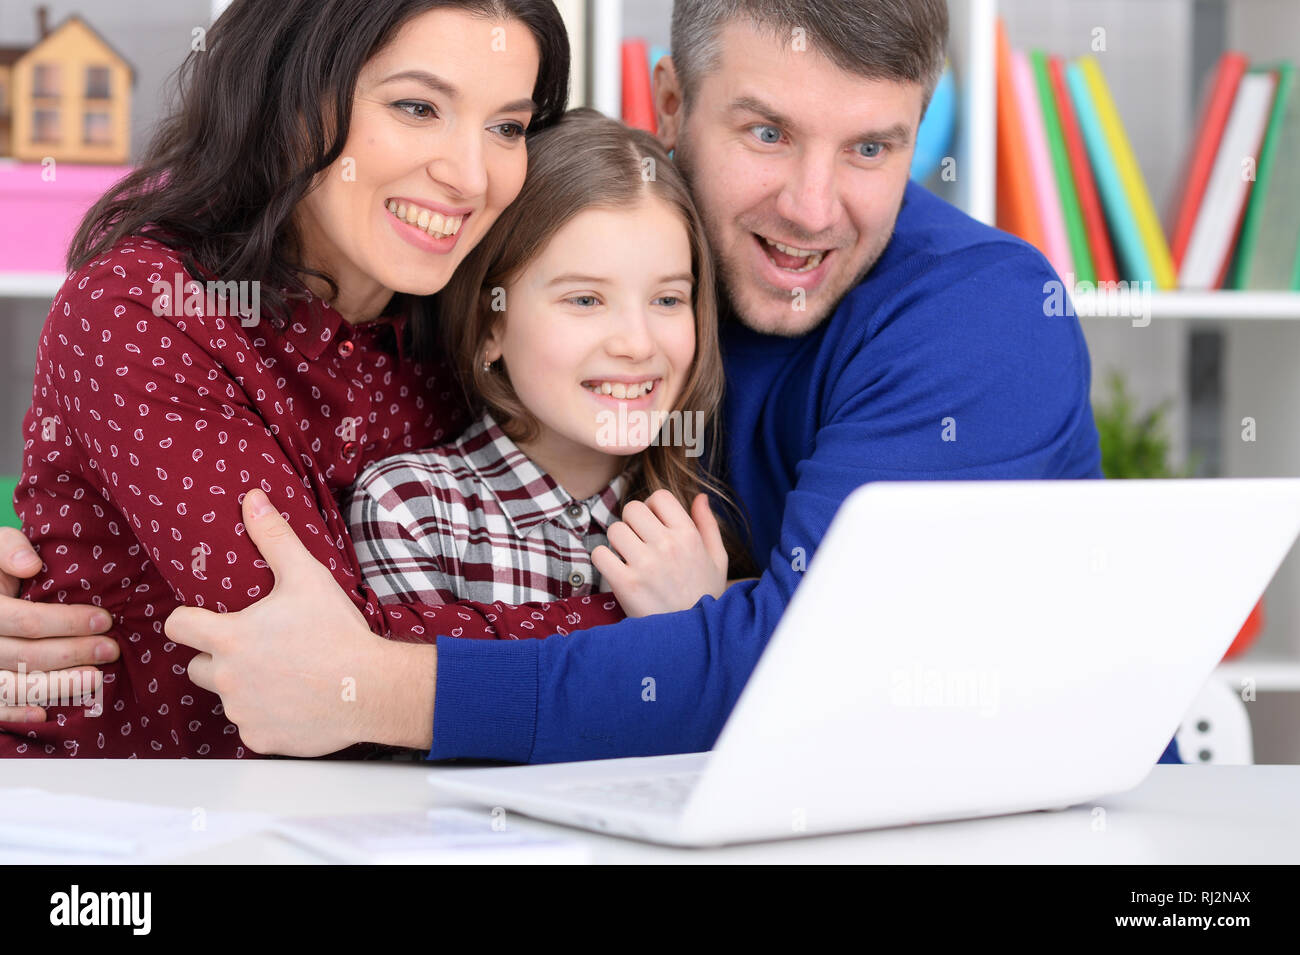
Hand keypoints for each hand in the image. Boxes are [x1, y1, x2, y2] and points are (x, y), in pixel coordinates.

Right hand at [0, 526, 116, 721]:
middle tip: (112, 649)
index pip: (27, 621)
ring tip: (95, 680)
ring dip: (56, 686)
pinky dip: (16, 714)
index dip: (68, 622)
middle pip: (25, 655)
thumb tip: (31, 565)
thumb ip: (10, 549)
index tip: (105, 620)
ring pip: (12, 686)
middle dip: (74, 653)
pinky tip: (45, 716)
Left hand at [164, 489, 435, 756]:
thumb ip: (274, 538)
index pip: (178, 627)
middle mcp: (227, 678)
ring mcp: (242, 712)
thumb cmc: (337, 632)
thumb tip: (252, 500)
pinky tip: (297, 702)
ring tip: (287, 675)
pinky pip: (252, 727)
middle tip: (259, 648)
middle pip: (197, 667)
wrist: (371, 688)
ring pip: (229, 697)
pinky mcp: (261, 739)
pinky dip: (268, 717)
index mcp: (229, 638)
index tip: (205, 620)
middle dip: (219, 657)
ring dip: (246, 688)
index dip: (188, 620)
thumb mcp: (306, 576)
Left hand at [592, 490, 727, 617]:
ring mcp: (645, 565)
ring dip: (617, 542)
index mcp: (689, 536)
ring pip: (614, 530)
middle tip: (638, 542)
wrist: (693, 639)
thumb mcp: (717, 560)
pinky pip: (600, 554)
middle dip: (632, 522)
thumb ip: (708, 526)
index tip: (653, 524)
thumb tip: (700, 497)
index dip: (653, 507)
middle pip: (632, 509)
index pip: (659, 497)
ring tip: (629, 558)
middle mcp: (667, 546)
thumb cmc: (704, 596)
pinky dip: (604, 561)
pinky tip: (617, 571)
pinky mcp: (625, 584)